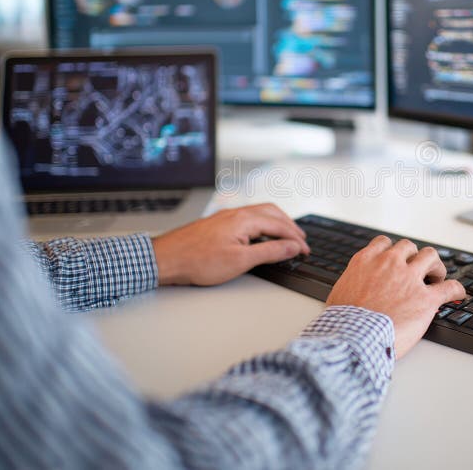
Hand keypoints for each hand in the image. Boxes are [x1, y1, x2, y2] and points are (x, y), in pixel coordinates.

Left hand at [152, 203, 309, 285]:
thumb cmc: (197, 261)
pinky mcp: (218, 223)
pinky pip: (248, 217)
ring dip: (277, 223)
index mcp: (244, 219)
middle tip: (301, 241)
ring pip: (260, 213)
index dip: (296, 239)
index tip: (305, 250)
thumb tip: (293, 246)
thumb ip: (270, 251)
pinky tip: (260, 234)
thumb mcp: (241, 261)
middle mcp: (236, 213)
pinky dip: (263, 224)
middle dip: (290, 226)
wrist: (166, 259)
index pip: (280, 225)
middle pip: (272, 213)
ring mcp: (226, 216)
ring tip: (286, 235)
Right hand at [327, 236, 465, 358]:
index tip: (396, 259)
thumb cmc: (344, 322)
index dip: (393, 251)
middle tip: (418, 269)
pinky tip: (458, 294)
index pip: (384, 243)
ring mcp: (409, 279)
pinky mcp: (426, 298)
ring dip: (436, 266)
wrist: (355, 337)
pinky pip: (449, 287)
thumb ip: (352, 286)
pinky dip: (456, 289)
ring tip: (437, 277)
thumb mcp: (339, 294)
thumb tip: (352, 295)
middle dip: (415, 257)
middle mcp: (390, 264)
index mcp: (366, 262)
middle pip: (409, 247)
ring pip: (431, 257)